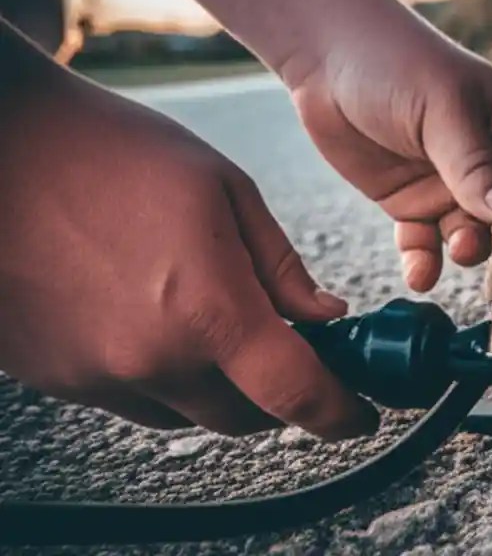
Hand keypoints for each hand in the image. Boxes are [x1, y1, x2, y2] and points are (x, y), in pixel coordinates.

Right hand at [0, 52, 377, 437]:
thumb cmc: (111, 152)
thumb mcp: (224, 190)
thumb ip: (281, 267)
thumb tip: (325, 317)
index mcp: (206, 310)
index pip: (295, 394)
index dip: (338, 413)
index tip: (358, 415)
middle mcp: (151, 359)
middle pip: (245, 415)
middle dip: (282, 394)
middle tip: (295, 352)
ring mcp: (97, 374)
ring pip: (189, 412)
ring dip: (222, 386)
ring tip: (219, 321)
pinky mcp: (57, 377)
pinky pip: (135, 399)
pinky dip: (167, 376)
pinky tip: (162, 319)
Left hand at [285, 5, 491, 291]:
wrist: (324, 54)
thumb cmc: (393, 59)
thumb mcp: (441, 109)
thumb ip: (475, 166)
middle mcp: (487, 163)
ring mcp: (448, 185)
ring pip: (474, 237)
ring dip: (469, 251)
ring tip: (454, 247)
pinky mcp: (408, 201)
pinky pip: (425, 245)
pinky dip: (424, 263)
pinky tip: (419, 272)